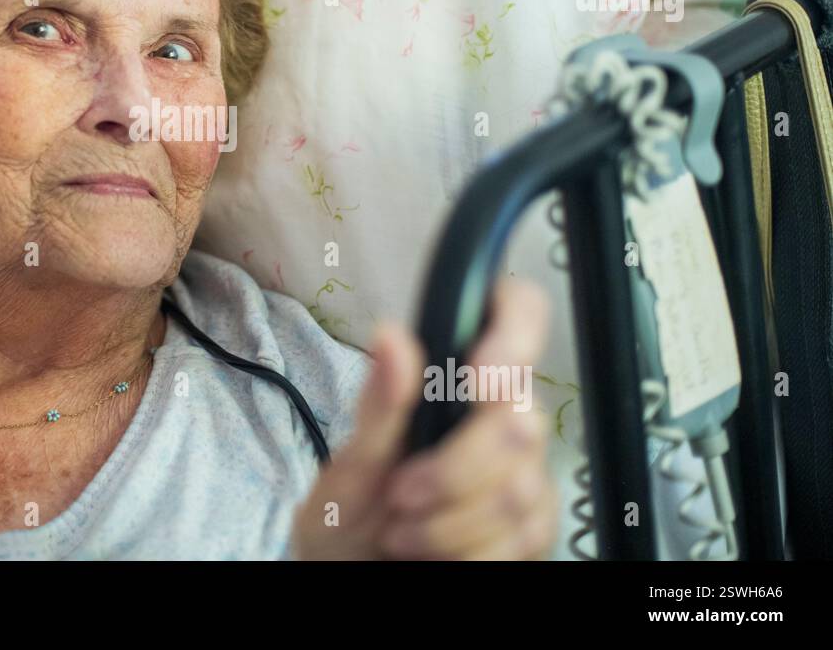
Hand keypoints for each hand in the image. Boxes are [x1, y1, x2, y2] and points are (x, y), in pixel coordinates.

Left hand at [290, 279, 557, 558]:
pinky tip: (431, 553)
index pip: (518, 312)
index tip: (475, 378)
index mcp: (455, 374)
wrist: (350, 570)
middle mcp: (502, 414)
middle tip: (400, 493)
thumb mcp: (350, 462)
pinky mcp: (534, 526)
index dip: (514, 334)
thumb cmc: (348, 512)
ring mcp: (524, 471)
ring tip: (403, 530)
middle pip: (519, 423)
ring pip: (519, 489)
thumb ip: (379, 403)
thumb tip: (390, 335)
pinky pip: (524, 538)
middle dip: (453, 472)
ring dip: (449, 524)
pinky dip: (468, 554)